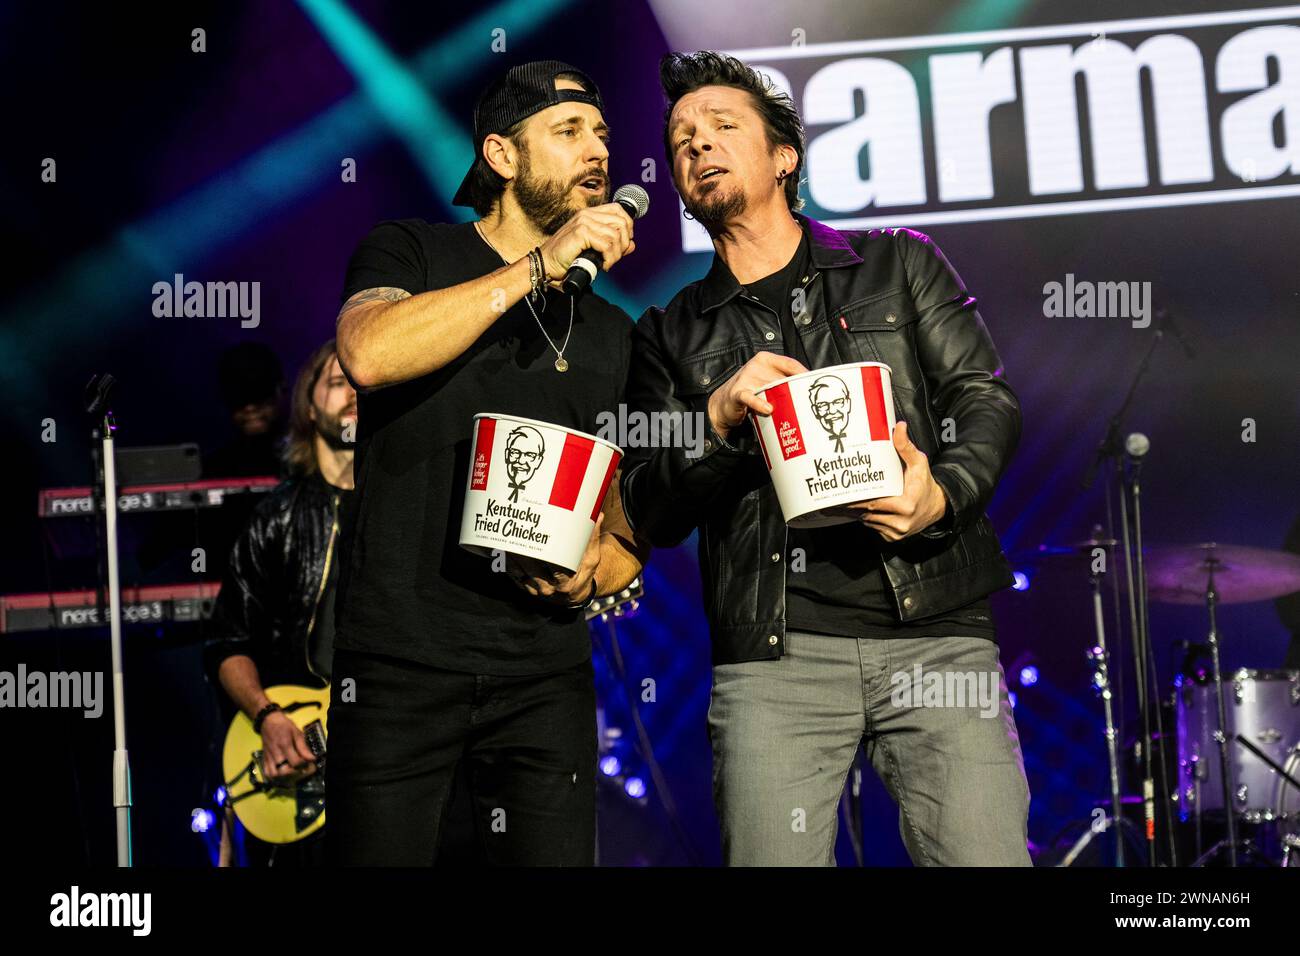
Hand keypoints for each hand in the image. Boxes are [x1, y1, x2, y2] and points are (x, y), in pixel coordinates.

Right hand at [259, 711, 315, 784]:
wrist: (269, 722)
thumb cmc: (284, 726)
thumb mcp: (297, 733)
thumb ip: (303, 747)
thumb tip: (312, 759)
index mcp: (285, 745)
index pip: (295, 762)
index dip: (304, 765)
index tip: (309, 762)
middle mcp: (275, 753)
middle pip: (285, 771)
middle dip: (295, 772)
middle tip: (301, 768)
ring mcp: (268, 757)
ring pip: (274, 775)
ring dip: (284, 777)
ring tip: (291, 771)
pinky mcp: (264, 759)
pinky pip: (267, 773)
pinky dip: (274, 777)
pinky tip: (281, 774)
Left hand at [506, 513, 602, 605]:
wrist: (573, 594)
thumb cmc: (583, 573)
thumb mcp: (591, 558)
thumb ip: (592, 538)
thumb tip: (597, 516)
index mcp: (566, 582)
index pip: (553, 568)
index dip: (545, 554)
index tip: (538, 538)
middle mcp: (548, 588)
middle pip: (531, 567)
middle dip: (522, 551)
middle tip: (514, 532)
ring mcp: (535, 589)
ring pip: (519, 570)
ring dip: (510, 554)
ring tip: (504, 536)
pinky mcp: (525, 587)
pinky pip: (513, 574)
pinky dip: (506, 561)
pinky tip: (502, 548)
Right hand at [539, 204, 635, 283]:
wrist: (546, 264)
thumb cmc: (566, 257)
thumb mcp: (593, 248)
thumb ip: (612, 245)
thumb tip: (632, 245)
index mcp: (589, 214)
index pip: (619, 210)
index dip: (627, 227)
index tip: (623, 244)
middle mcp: (587, 215)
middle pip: (622, 222)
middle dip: (624, 243)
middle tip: (614, 257)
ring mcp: (584, 222)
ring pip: (616, 236)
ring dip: (616, 254)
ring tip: (607, 263)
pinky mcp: (581, 232)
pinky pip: (607, 245)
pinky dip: (609, 258)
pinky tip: (603, 265)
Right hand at [707, 351, 808, 439]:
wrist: (723, 404)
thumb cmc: (749, 392)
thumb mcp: (766, 383)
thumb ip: (781, 382)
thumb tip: (805, 390)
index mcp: (765, 360)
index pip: (790, 363)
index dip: (803, 374)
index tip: (814, 385)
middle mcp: (756, 366)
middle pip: (782, 377)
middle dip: (795, 390)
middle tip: (807, 402)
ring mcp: (746, 378)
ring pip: (769, 389)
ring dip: (781, 400)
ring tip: (793, 410)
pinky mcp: (738, 392)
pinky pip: (750, 398)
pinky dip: (759, 403)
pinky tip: (768, 409)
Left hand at [834, 422, 947, 541]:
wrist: (938, 505)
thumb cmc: (925, 483)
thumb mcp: (918, 462)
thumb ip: (905, 446)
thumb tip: (898, 426)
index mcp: (906, 505)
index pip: (873, 503)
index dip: (856, 501)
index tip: (841, 496)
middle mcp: (901, 522)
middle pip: (867, 514)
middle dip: (849, 507)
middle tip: (831, 500)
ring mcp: (897, 532)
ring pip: (868, 521)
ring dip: (855, 513)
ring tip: (837, 506)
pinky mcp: (893, 537)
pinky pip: (874, 527)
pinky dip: (866, 518)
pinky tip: (855, 511)